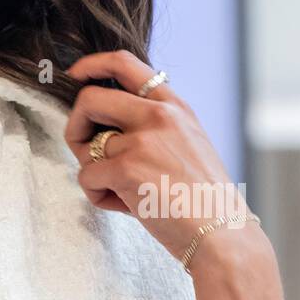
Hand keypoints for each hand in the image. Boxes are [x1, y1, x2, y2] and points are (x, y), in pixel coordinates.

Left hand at [63, 49, 258, 262]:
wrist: (223, 236)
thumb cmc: (202, 199)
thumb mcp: (187, 143)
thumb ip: (153, 126)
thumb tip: (102, 127)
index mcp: (174, 106)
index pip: (125, 63)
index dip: (92, 65)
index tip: (75, 74)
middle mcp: (159, 115)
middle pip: (89, 99)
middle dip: (76, 126)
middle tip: (84, 151)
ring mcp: (142, 140)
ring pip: (86, 147)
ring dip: (94, 173)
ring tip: (124, 194)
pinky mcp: (127, 168)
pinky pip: (87, 177)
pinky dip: (98, 196)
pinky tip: (126, 207)